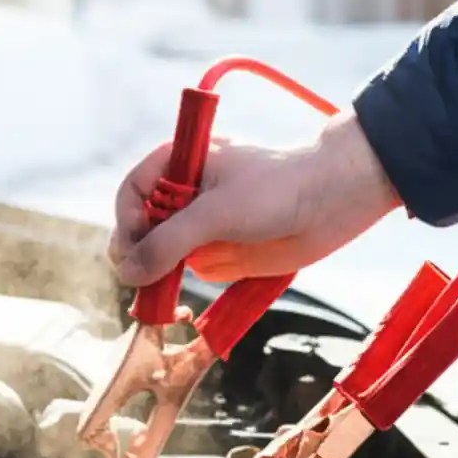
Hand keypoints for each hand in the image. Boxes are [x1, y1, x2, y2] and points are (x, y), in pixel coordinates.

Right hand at [108, 112, 399, 285]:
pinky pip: (188, 269)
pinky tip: (184, 291)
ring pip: (160, 254)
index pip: (131, 195)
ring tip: (159, 293)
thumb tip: (127, 273)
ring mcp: (200, 223)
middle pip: (139, 228)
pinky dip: (183, 282)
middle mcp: (183, 193)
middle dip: (138, 255)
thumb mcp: (215, 214)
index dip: (126, 223)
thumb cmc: (275, 190)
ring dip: (158, 274)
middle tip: (142, 281)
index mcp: (177, 164)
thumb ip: (168, 244)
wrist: (330, 202)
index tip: (133, 251)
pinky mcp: (219, 248)